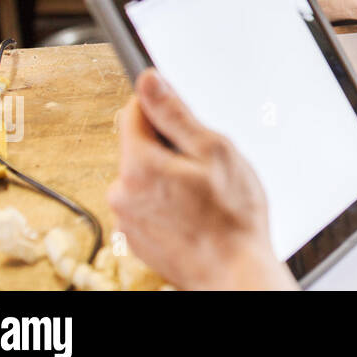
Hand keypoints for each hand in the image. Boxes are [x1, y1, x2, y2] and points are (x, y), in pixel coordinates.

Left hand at [108, 70, 297, 290]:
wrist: (234, 274)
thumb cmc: (232, 218)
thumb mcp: (214, 151)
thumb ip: (175, 113)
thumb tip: (149, 81)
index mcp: (138, 166)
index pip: (132, 113)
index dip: (161, 109)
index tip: (183, 118)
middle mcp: (122, 193)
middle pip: (139, 147)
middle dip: (169, 148)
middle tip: (205, 166)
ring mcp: (126, 219)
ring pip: (144, 177)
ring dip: (169, 177)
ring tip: (203, 195)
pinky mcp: (135, 238)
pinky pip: (147, 204)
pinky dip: (167, 202)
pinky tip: (195, 213)